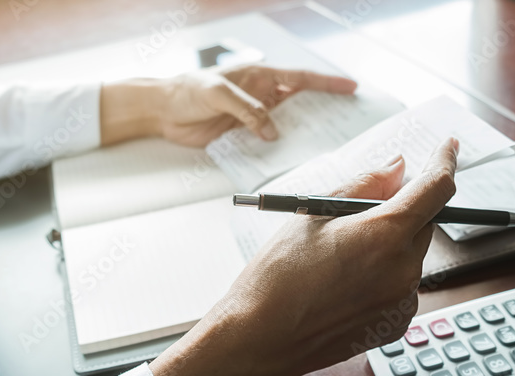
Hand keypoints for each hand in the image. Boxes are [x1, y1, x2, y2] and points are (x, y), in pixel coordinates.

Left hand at [98, 65, 356, 146]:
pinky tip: (289, 160)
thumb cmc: (187, 90)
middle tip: (347, 121)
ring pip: (287, 126)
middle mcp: (262, 96)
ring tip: (325, 146)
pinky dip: (279, 152)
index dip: (327, 83)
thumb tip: (270, 130)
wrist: (163, 110)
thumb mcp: (219, 94)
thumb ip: (247, 110)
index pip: (301, 78)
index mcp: (261, 77)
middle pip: (302, 103)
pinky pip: (267, 145)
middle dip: (325, 111)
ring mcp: (254, 117)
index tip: (351, 88)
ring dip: (303, 135)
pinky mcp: (244, 136)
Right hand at [150, 138, 459, 375]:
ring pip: (411, 256)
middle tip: (359, 214)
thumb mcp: (313, 215)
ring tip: (341, 259)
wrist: (261, 340)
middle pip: (425, 223)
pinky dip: (385, 276)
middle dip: (403, 210)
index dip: (445, 162)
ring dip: (391, 246)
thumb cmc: (277, 277)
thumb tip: (397, 169)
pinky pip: (402, 286)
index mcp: (385, 235)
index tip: (448, 148)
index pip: (436, 189)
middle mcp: (403, 270)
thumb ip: (363, 186)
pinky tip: (346, 284)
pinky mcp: (396, 324)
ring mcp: (402, 301)